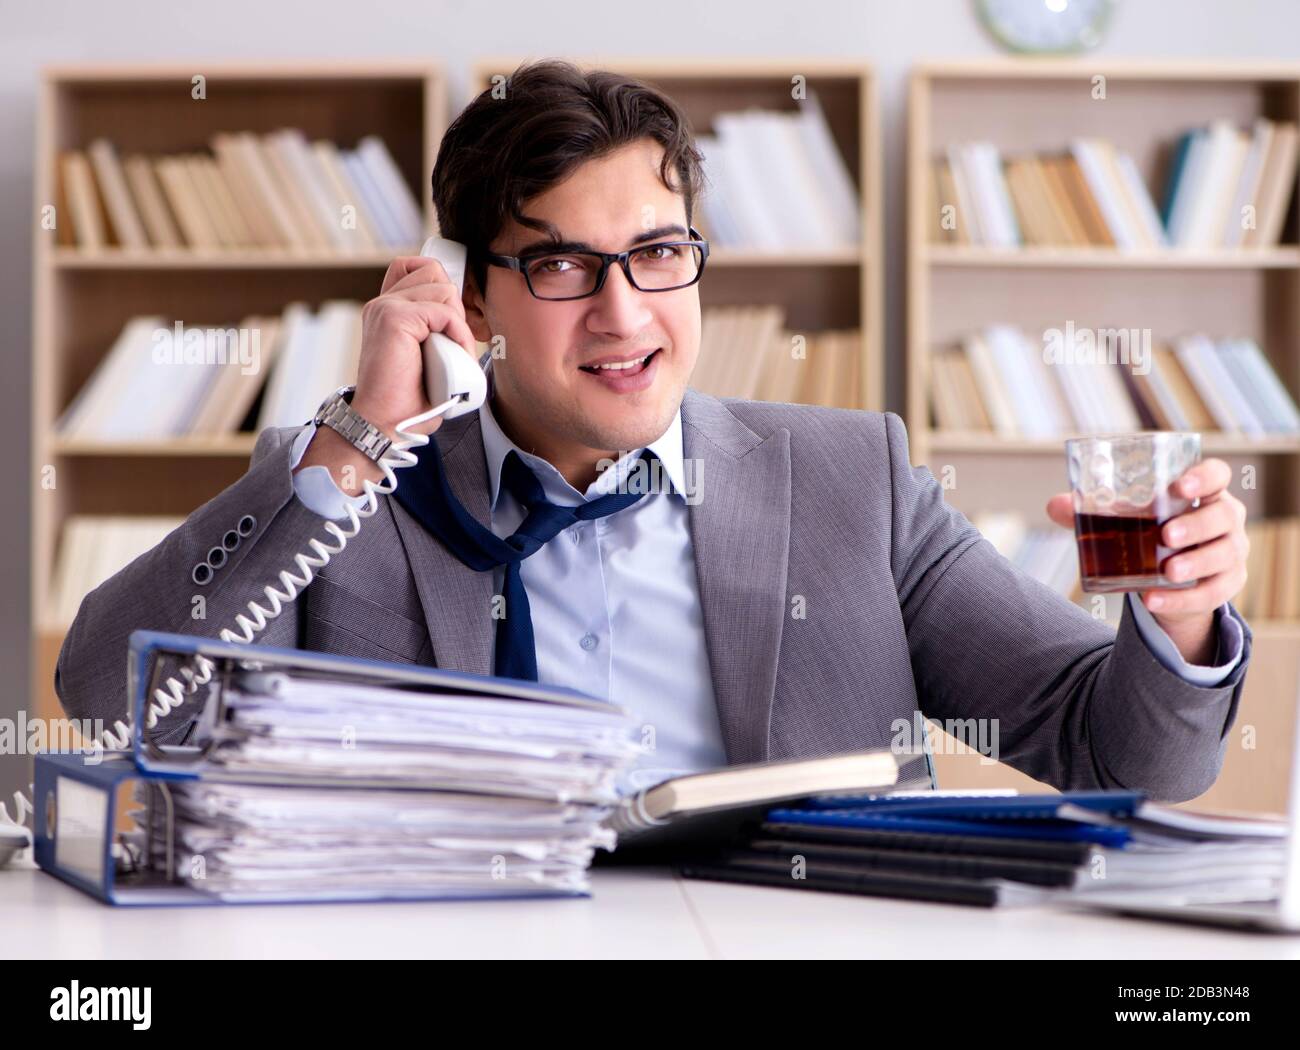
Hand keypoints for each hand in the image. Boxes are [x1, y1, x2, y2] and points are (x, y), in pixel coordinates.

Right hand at [350, 255, 480, 438]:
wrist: (384, 424)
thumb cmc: (408, 400)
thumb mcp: (426, 353)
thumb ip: (436, 327)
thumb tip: (466, 314)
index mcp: (387, 309)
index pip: (417, 268)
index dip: (442, 288)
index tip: (451, 323)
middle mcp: (383, 303)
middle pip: (436, 274)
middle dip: (454, 307)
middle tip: (452, 344)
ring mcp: (387, 307)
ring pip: (444, 290)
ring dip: (457, 324)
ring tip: (450, 354)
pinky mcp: (395, 318)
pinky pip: (445, 313)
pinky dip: (458, 335)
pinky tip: (452, 357)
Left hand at [1046, 458, 1247, 663]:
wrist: (1169, 581)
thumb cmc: (1150, 534)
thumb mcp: (1126, 521)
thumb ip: (1093, 511)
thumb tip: (1054, 505)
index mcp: (1203, 493)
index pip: (1217, 475)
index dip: (1204, 477)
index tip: (1180, 486)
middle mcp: (1225, 520)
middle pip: (1224, 516)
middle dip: (1197, 525)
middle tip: (1167, 534)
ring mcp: (1231, 553)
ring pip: (1223, 556)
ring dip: (1195, 563)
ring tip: (1167, 570)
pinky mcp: (1226, 585)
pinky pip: (1211, 594)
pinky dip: (1182, 599)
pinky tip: (1154, 600)